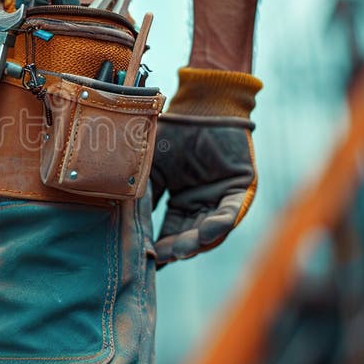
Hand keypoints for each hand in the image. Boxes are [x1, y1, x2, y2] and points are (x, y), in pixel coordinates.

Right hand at [150, 68, 261, 265]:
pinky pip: (232, 212)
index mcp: (181, 200)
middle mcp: (201, 203)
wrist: (198, 104)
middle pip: (190, 235)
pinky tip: (208, 231)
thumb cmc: (170, 132)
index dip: (159, 246)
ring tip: (183, 250)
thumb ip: (141, 194)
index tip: (144, 259)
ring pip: (211, 229)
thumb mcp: (148, 168)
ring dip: (198, 241)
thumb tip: (122, 225)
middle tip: (163, 258)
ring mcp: (222, 197)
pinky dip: (221, 223)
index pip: (170, 231)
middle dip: (178, 248)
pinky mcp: (241, 188)